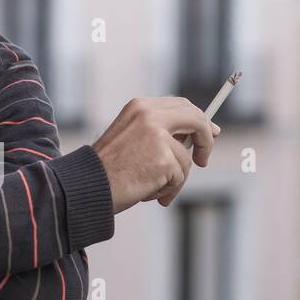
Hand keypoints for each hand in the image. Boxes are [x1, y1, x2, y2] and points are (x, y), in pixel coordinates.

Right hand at [90, 97, 219, 213]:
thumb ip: (161, 133)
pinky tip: (148, 193)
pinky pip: (180, 177)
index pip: (182, 106)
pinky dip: (168, 190)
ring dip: (175, 178)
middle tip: (202, 160)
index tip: (211, 133)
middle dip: (205, 141)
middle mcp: (149, 115)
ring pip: (187, 158)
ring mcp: (157, 135)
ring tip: (153, 187)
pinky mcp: (163, 159)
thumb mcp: (133, 139)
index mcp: (140, 107)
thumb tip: (201, 135)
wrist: (88, 186)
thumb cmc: (108, 168)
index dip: (199, 120)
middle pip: (196, 120)